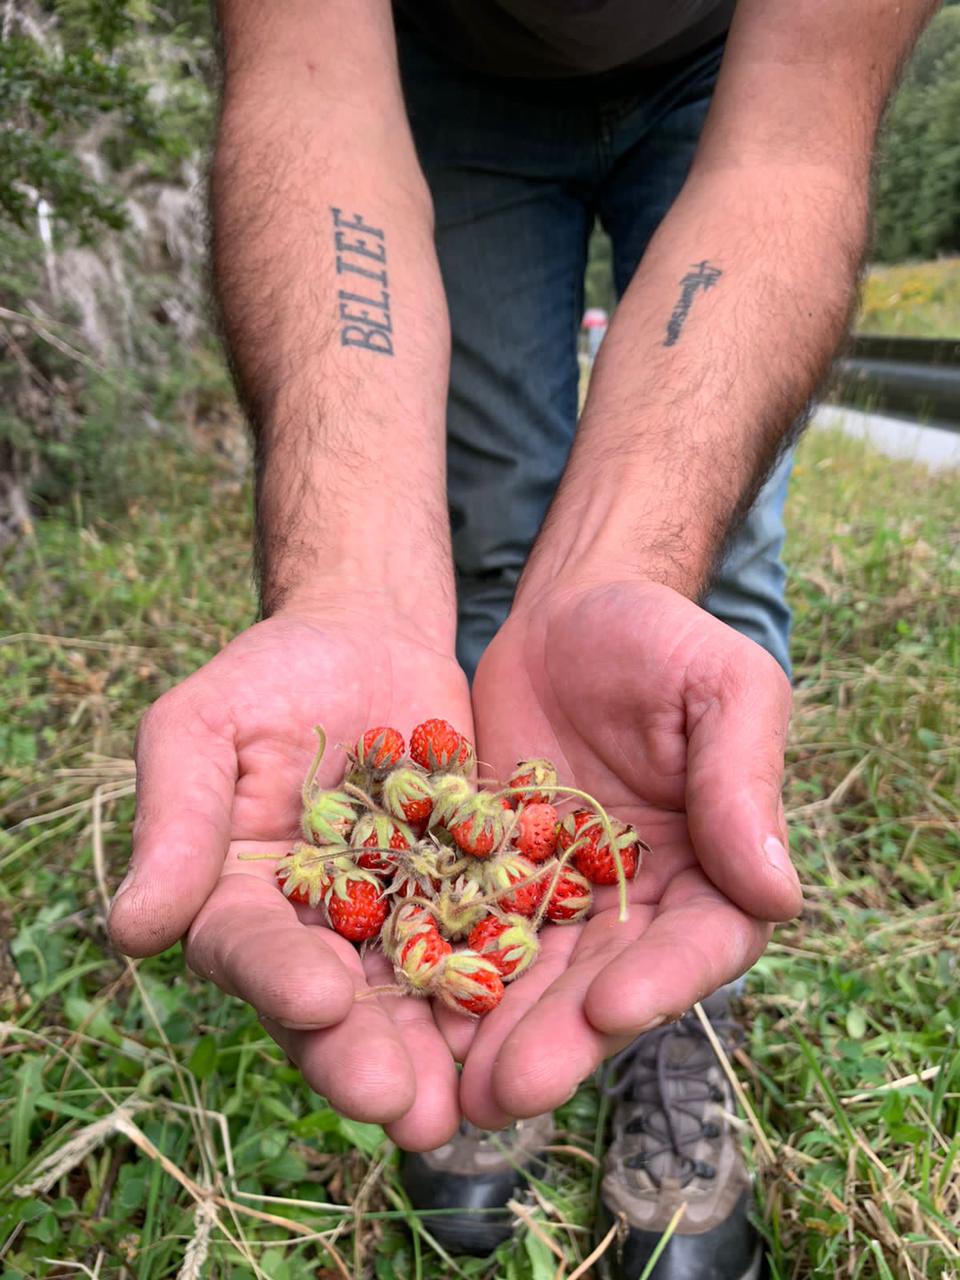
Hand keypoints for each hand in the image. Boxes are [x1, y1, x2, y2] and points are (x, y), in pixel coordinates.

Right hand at [108, 598, 470, 1149]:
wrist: (366, 638)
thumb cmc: (267, 677)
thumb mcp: (202, 728)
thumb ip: (176, 822)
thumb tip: (131, 933)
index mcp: (240, 904)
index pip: (252, 953)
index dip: (282, 981)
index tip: (321, 1002)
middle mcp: (318, 931)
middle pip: (338, 1005)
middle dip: (369, 1056)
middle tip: (408, 1108)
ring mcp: (397, 917)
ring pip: (418, 991)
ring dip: (445, 1046)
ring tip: (480, 1098)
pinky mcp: (465, 892)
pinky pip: (489, 935)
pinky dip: (512, 972)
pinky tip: (545, 1010)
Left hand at [450, 580, 800, 1128]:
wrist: (569, 613)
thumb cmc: (662, 639)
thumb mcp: (721, 687)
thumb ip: (742, 781)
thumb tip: (778, 894)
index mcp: (713, 869)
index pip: (698, 942)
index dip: (661, 981)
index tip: (613, 1009)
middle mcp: (638, 903)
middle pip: (604, 983)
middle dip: (558, 1037)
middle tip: (507, 1090)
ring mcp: (558, 897)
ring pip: (529, 977)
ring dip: (492, 1033)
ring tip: (446, 1090)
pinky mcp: (490, 877)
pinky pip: (464, 930)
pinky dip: (438, 972)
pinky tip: (399, 1014)